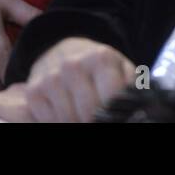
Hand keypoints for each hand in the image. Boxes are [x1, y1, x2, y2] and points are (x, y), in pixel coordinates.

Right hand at [18, 37, 134, 121]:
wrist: (64, 52)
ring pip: (68, 120)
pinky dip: (58, 122)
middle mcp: (72, 65)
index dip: (116, 114)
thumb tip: (141, 111)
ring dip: (77, 123)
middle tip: (100, 119)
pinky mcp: (33, 91)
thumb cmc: (100, 68)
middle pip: (89, 113)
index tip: (116, 116)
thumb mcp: (122, 70)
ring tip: (84, 116)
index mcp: (101, 58)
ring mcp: (50, 78)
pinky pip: (48, 121)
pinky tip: (66, 114)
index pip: (112, 99)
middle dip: (97, 121)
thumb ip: (132, 89)